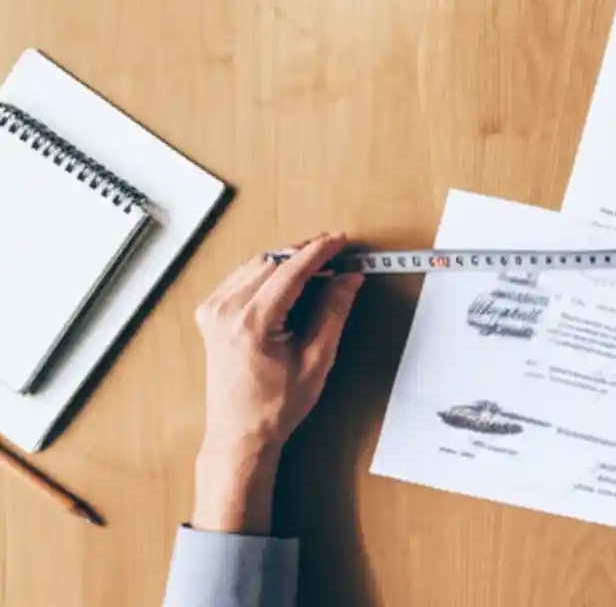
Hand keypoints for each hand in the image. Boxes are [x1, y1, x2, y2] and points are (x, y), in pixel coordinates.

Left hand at [190, 233, 363, 532]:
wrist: (240, 434)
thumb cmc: (275, 406)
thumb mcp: (316, 360)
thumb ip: (333, 312)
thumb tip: (348, 279)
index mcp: (251, 322)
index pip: (291, 270)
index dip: (320, 251)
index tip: (340, 240)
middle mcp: (226, 311)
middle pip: (272, 262)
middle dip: (304, 254)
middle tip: (336, 255)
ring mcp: (213, 312)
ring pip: (255, 266)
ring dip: (286, 262)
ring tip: (317, 269)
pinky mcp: (210, 316)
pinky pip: (241, 279)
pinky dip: (266, 274)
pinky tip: (286, 283)